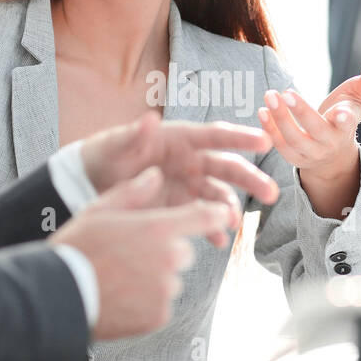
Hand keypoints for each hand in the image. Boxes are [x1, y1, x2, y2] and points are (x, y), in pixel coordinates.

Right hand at [50, 167, 233, 340]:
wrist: (59, 296)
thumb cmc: (76, 249)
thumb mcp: (98, 211)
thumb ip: (133, 193)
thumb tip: (155, 176)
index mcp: (157, 228)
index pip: (204, 217)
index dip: (216, 215)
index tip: (223, 216)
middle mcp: (168, 258)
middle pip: (183, 252)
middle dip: (165, 254)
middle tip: (131, 258)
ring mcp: (166, 289)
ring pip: (171, 281)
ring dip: (154, 280)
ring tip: (120, 280)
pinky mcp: (159, 315)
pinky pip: (161, 305)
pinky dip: (146, 304)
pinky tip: (121, 299)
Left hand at [81, 112, 279, 234]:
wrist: (88, 182)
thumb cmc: (104, 154)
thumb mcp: (114, 145)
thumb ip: (133, 135)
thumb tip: (149, 119)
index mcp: (180, 138)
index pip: (215, 136)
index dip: (240, 138)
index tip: (265, 140)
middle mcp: (190, 161)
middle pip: (226, 168)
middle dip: (250, 180)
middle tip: (271, 194)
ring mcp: (188, 186)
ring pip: (218, 195)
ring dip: (229, 208)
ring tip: (232, 222)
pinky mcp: (180, 207)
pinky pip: (202, 218)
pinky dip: (210, 229)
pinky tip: (218, 241)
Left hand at [256, 62, 360, 218]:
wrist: (332, 153)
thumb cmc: (343, 117)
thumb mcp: (356, 101)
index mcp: (345, 129)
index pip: (347, 125)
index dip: (344, 120)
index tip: (340, 112)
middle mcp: (328, 144)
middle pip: (315, 130)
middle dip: (301, 113)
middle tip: (286, 93)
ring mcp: (310, 154)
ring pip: (293, 140)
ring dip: (280, 119)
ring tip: (269, 96)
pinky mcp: (294, 158)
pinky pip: (279, 146)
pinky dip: (269, 129)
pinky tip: (262, 111)